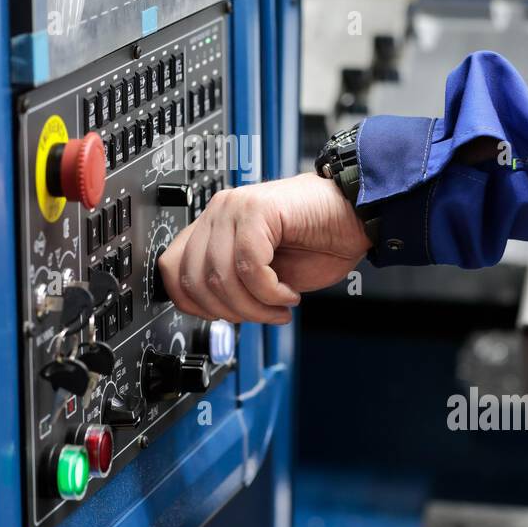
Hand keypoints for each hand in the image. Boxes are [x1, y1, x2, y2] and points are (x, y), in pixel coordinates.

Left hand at [156, 172, 371, 324]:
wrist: (355, 217)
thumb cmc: (317, 242)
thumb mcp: (264, 274)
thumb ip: (230, 285)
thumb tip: (210, 311)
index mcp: (212, 228)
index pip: (172, 270)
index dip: (193, 305)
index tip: (222, 318)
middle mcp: (217, 213)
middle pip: (194, 279)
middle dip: (230, 311)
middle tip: (261, 316)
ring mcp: (234, 208)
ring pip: (221, 276)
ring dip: (254, 305)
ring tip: (279, 305)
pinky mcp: (257, 209)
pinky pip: (249, 266)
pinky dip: (270, 290)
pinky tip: (288, 292)